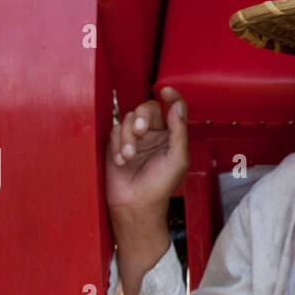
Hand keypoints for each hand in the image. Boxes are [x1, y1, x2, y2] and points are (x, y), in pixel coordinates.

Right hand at [105, 86, 190, 217]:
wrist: (135, 204)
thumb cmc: (160, 186)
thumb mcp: (177, 159)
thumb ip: (179, 132)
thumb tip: (178, 106)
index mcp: (171, 136)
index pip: (172, 109)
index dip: (171, 97)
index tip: (165, 90)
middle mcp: (154, 134)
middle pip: (147, 109)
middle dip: (142, 116)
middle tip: (140, 131)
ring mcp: (135, 138)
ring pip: (129, 118)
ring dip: (128, 136)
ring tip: (130, 156)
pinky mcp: (117, 143)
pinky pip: (115, 130)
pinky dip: (118, 144)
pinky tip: (122, 160)